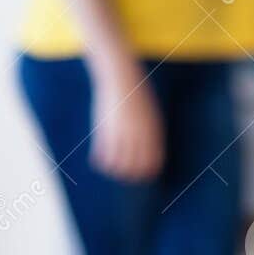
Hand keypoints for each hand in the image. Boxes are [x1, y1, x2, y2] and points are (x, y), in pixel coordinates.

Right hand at [89, 56, 163, 181]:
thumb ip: (151, 133)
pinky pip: (102, 155)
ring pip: (118, 164)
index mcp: (153, 130)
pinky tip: (100, 159)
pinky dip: (101, 161)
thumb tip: (152, 152)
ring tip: (111, 167)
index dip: (148, 172)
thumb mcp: (150, 114)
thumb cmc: (137, 96)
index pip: (153, 161)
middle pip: (135, 167)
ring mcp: (121, 131)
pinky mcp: (104, 128)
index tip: (141, 176)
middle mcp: (139, 133)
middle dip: (130, 174)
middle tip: (124, 174)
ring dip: (114, 170)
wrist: (121, 78)